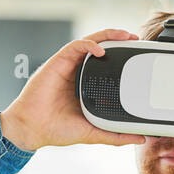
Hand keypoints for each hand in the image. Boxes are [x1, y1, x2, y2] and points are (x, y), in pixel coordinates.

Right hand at [0, 28, 147, 151]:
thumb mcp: (94, 133)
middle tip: (134, 38)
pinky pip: (74, 47)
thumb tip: (140, 138)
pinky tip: (100, 50)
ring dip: (107, 36)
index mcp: (85, 85)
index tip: (136, 55)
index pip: (105, 64)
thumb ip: (116, 135)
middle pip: (99, 47)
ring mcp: (67, 66)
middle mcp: (77, 72)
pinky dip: (88, 45)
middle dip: (117, 39)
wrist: (33, 129)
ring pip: (88, 42)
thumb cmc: (57, 129)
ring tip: (123, 35)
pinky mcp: (56, 63)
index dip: (121, 56)